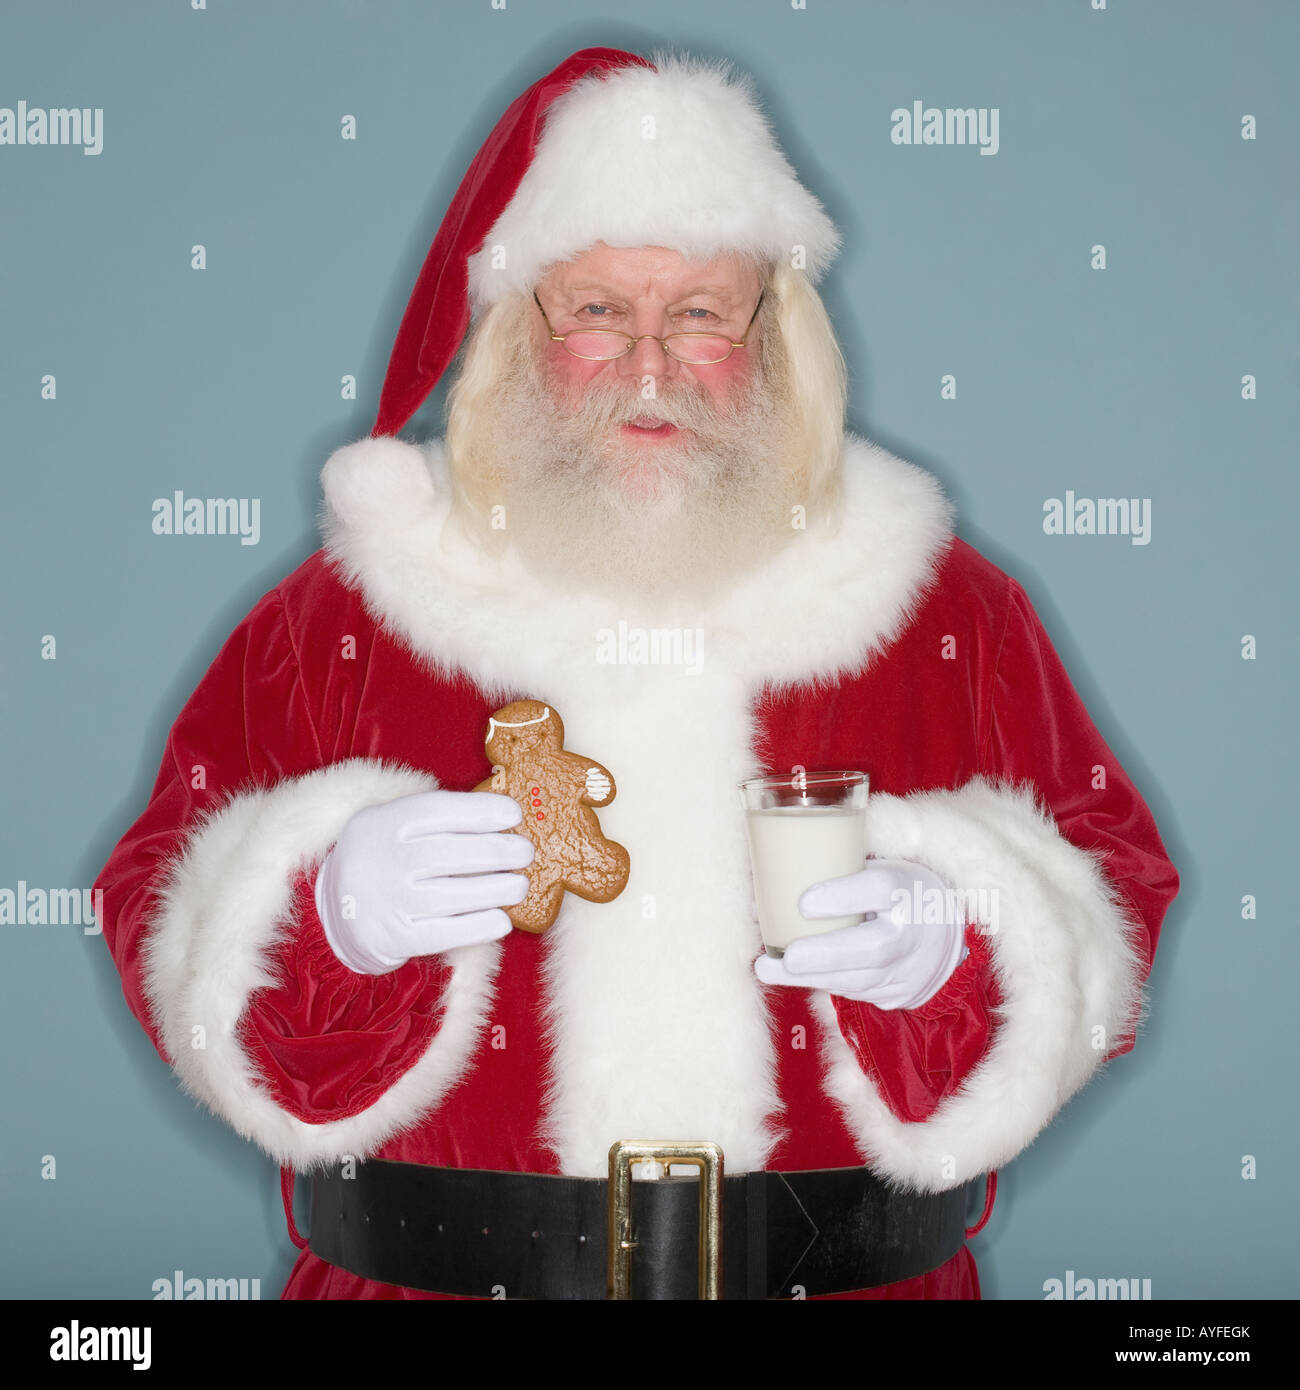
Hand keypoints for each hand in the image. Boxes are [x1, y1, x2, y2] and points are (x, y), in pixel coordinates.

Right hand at [314, 790, 533, 974]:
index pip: (438, 811)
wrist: (336, 908)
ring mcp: (389, 902)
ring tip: (520, 886)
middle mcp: (385, 860)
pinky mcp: (396, 938)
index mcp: (386, 822)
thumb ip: (438, 818)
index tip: (514, 814)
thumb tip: (502, 816)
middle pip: (449, 854)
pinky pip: (445, 934)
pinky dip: (479, 927)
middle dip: (498, 851)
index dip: (481, 810)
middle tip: (526, 852)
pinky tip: (502, 920)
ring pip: (452, 896)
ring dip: (496, 890)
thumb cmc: (386, 856)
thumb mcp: (394, 823)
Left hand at [753, 858, 966, 1009]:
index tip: (803, 903)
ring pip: (859, 980)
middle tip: (786, 956)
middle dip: (824, 954)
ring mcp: (907, 969)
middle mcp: (912, 932)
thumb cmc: (897, 894)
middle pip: (872, 947)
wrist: (944, 939)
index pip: (880, 889)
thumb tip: (771, 883)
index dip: (842, 896)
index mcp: (907, 889)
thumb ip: (838, 874)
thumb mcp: (881, 870)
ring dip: (810, 977)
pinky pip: (857, 992)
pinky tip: (796, 975)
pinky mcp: (896, 994)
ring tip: (769, 970)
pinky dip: (823, 983)